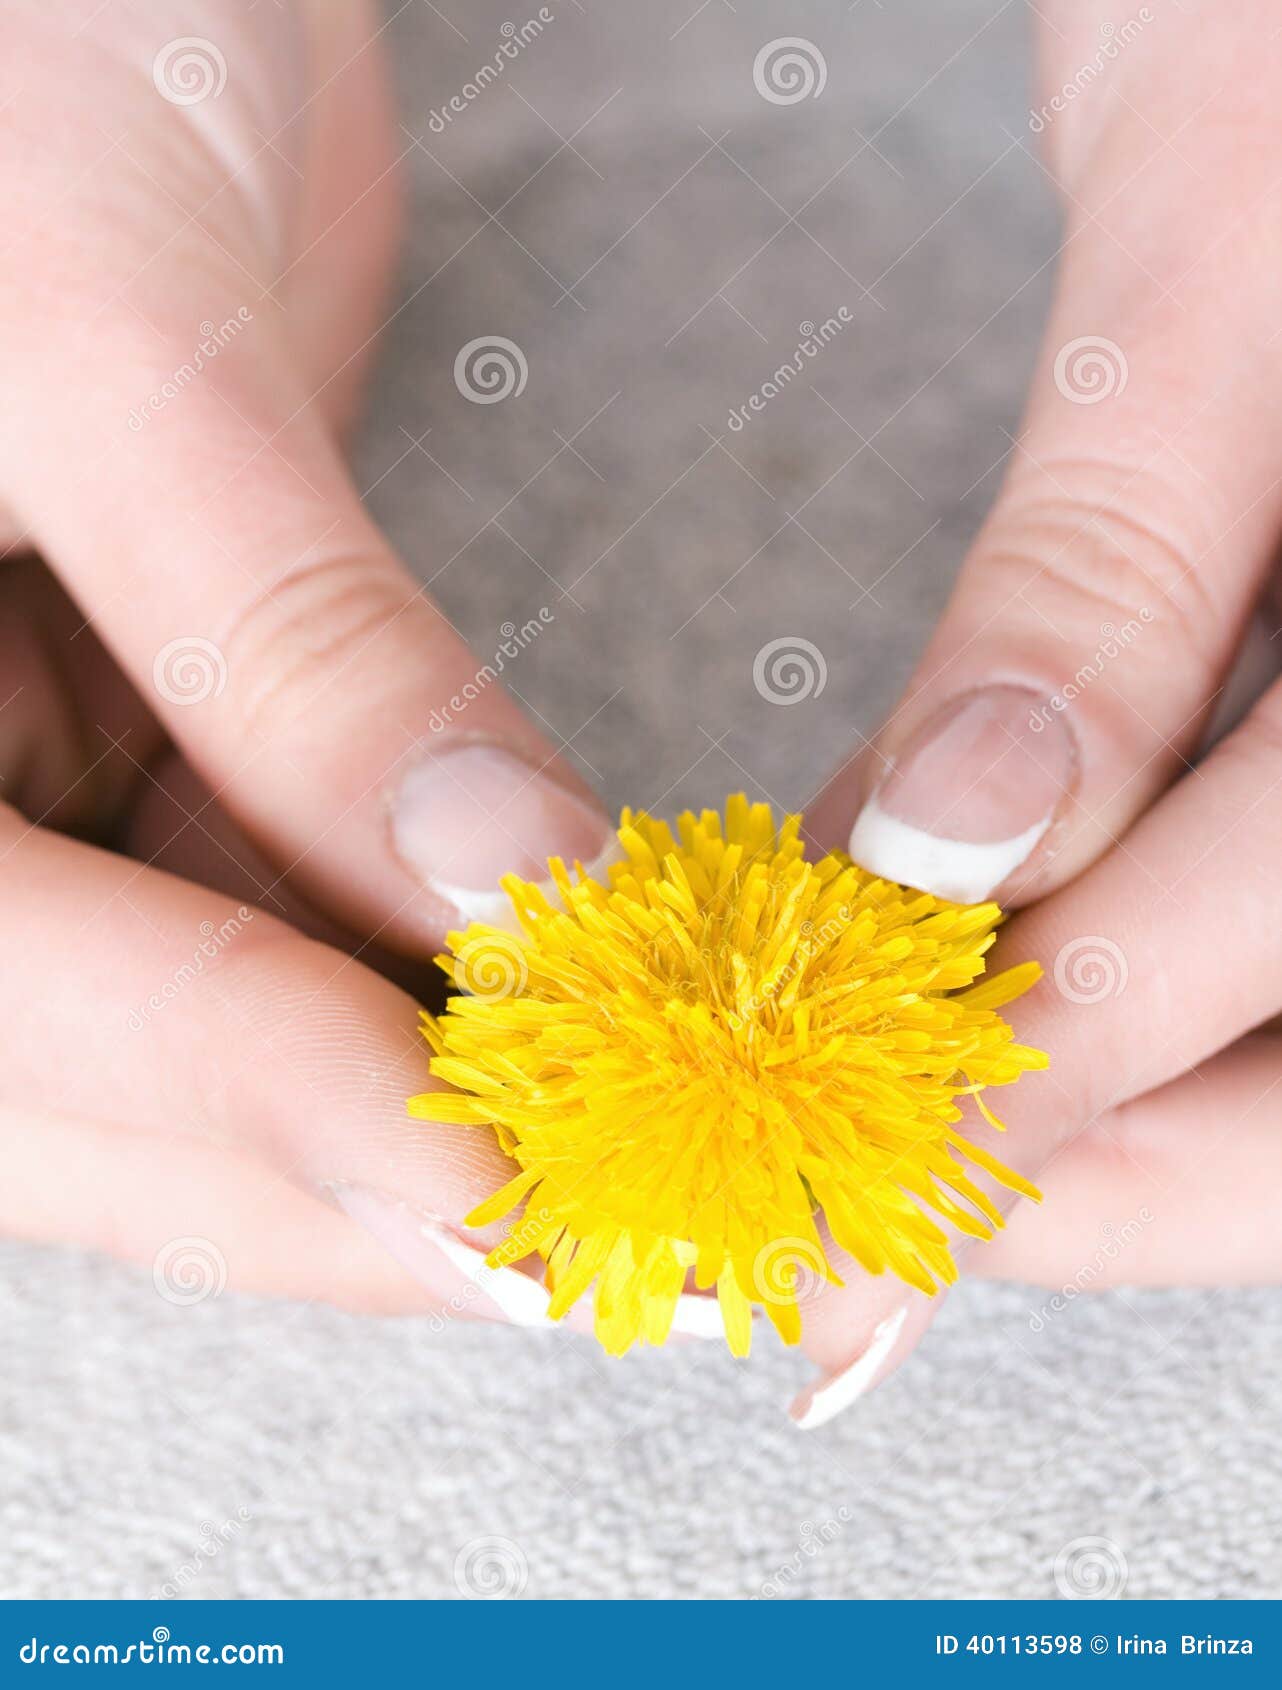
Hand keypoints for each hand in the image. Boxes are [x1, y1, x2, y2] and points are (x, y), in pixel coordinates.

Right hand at [0, 0, 611, 1319]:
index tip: (499, 1191)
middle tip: (597, 1236)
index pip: (13, 996)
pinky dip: (425, 1003)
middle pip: (110, 1093)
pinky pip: (277, 945)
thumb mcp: (117, 332)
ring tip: (616, 1166)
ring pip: (210, 1054)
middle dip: (360, 1170)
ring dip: (415, 1117)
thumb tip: (501, 888)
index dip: (264, 1097)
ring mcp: (24, 816)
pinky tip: (566, 1026)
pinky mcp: (146, 774)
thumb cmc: (11, 50)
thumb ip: (291, 637)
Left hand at [793, 0, 1281, 1424]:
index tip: (865, 1153)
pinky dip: (1119, 939)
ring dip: (1098, 1072)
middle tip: (870, 1184)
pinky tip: (964, 940)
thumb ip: (1113, 559)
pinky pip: (1265, 879)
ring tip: (892, 1088)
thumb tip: (964, 840)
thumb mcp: (1220, 233)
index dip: (1082, 1079)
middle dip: (1096, 1143)